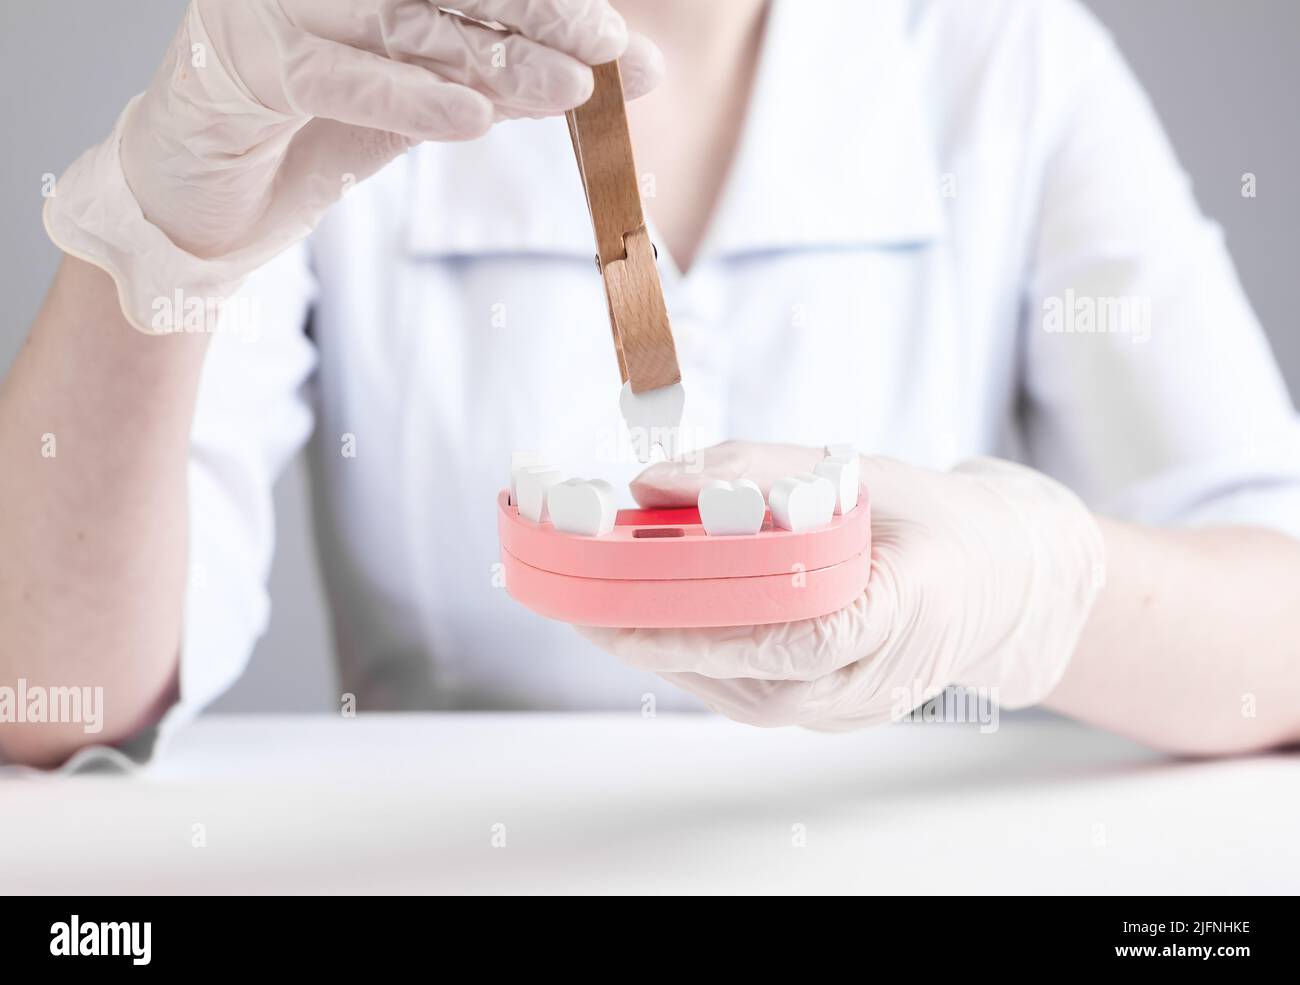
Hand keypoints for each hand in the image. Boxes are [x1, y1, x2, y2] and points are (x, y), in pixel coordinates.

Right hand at [45, 0, 662, 331]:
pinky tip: (475, 117)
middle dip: (537, 15)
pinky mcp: (241, 64)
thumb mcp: (421, 101)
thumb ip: (499, 79)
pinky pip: (340, 76)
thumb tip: (607, 73)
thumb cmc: (313, 136)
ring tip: (570, 88)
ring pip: (401, 21)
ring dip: (493, 58)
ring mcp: (270, 6)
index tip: (620, 40)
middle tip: (610, 48)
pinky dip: (411, 97)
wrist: (204, 201)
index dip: (546, 2)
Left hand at [579, 441, 1105, 729]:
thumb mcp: (855, 472)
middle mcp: (878, 678)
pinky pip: (756, 697)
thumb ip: (755, 469)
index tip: (635, 613)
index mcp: (905, 611)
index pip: (800, 639)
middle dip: (661, 647)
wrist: (1002, 580)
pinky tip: (652, 632)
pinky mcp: (833, 712)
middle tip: (580, 607)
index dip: (712, 632)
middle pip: (759, 682)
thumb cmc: (931, 517)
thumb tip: (653, 483)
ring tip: (597, 615)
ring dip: (668, 658)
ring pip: (748, 699)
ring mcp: (856, 707)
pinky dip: (699, 665)